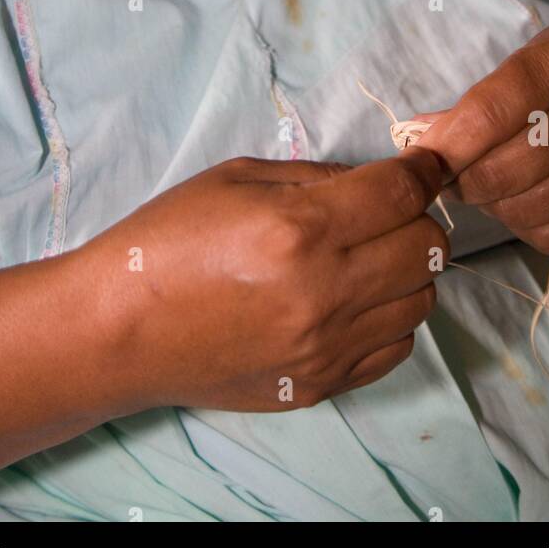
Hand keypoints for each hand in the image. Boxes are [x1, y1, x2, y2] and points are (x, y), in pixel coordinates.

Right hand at [81, 150, 448, 413]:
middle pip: (428, 246)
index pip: (402, 192)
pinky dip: (390, 316)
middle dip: (416, 217)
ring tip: (367, 256)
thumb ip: (316, 178)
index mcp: (300, 228)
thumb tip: (373, 182)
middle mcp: (325, 291)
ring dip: (407, 269)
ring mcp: (327, 346)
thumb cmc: (168, 241)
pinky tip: (354, 299)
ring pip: (422, 299)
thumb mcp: (236, 179)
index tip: (424, 163)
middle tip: (385, 210)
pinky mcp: (323, 384)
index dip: (424, 169)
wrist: (120, 330)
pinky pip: (398, 346)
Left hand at [411, 12, 548, 253]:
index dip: (446, 146)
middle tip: (455, 174)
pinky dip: (526, 225)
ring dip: (493, 205)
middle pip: (502, 170)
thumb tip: (419, 141)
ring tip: (493, 183)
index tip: (421, 160)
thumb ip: (481, 100)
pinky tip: (527, 200)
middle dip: (464, 179)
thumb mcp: (538, 55)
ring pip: (524, 210)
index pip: (489, 114)